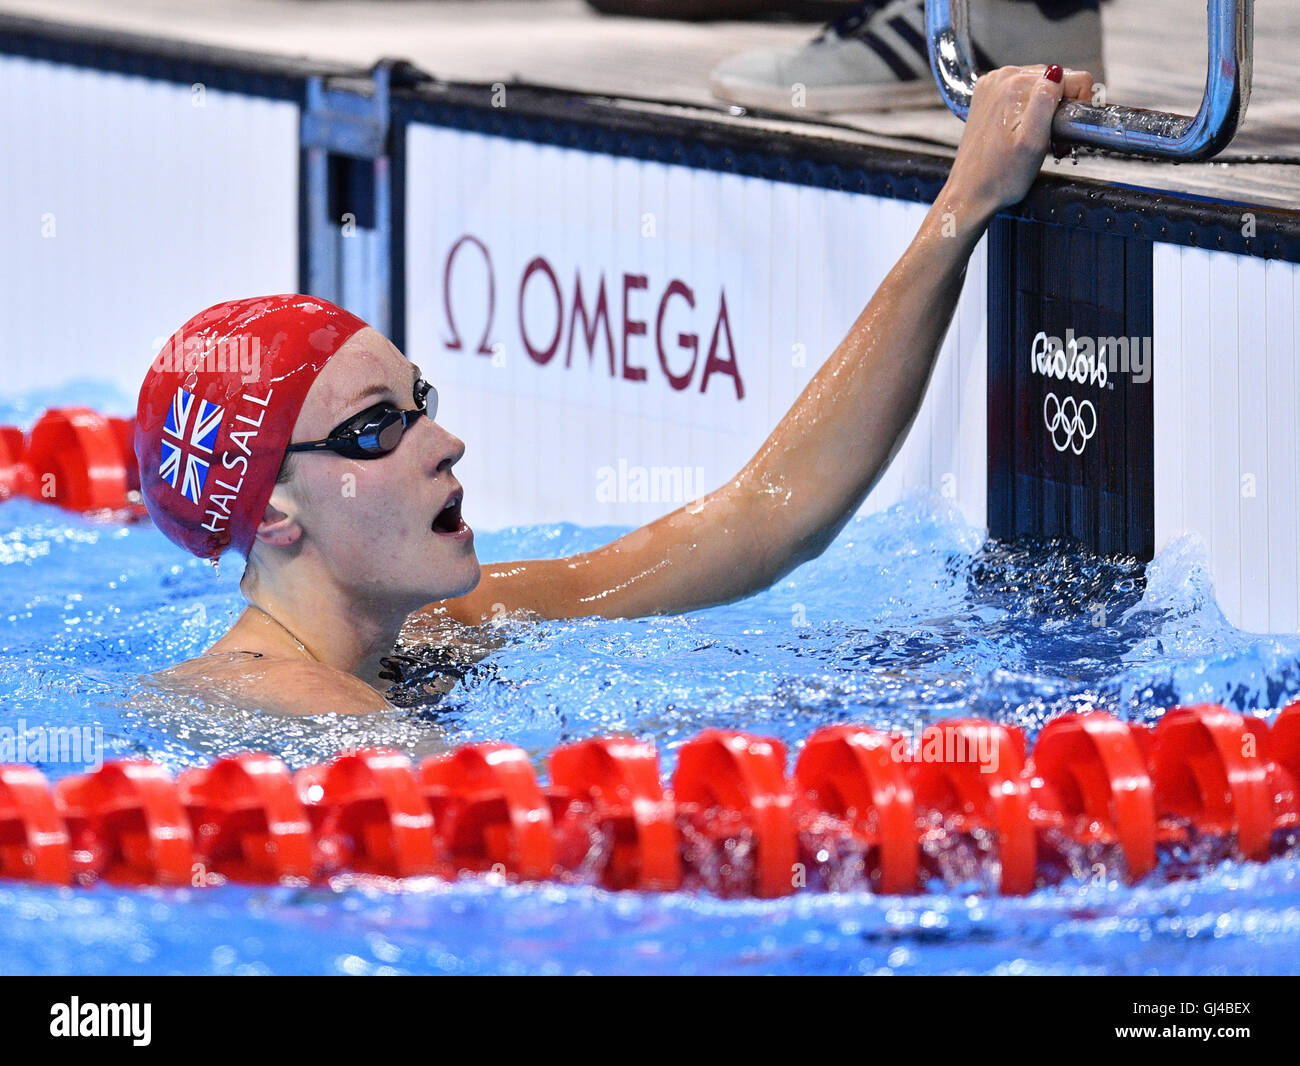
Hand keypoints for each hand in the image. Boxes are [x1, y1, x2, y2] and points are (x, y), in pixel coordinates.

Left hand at [943, 65, 1094, 220]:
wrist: (971, 194)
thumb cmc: (1001, 176)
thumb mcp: (1033, 142)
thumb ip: (1046, 101)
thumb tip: (1056, 72)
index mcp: (1015, 85)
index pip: (1070, 77)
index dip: (1078, 103)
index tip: (1069, 127)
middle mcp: (1001, 78)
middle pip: (1053, 80)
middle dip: (1060, 106)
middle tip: (1052, 138)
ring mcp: (991, 86)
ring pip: (1038, 86)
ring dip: (1045, 108)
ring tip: (1036, 136)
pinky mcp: (986, 97)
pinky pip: (1020, 93)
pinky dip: (1028, 108)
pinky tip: (1022, 130)